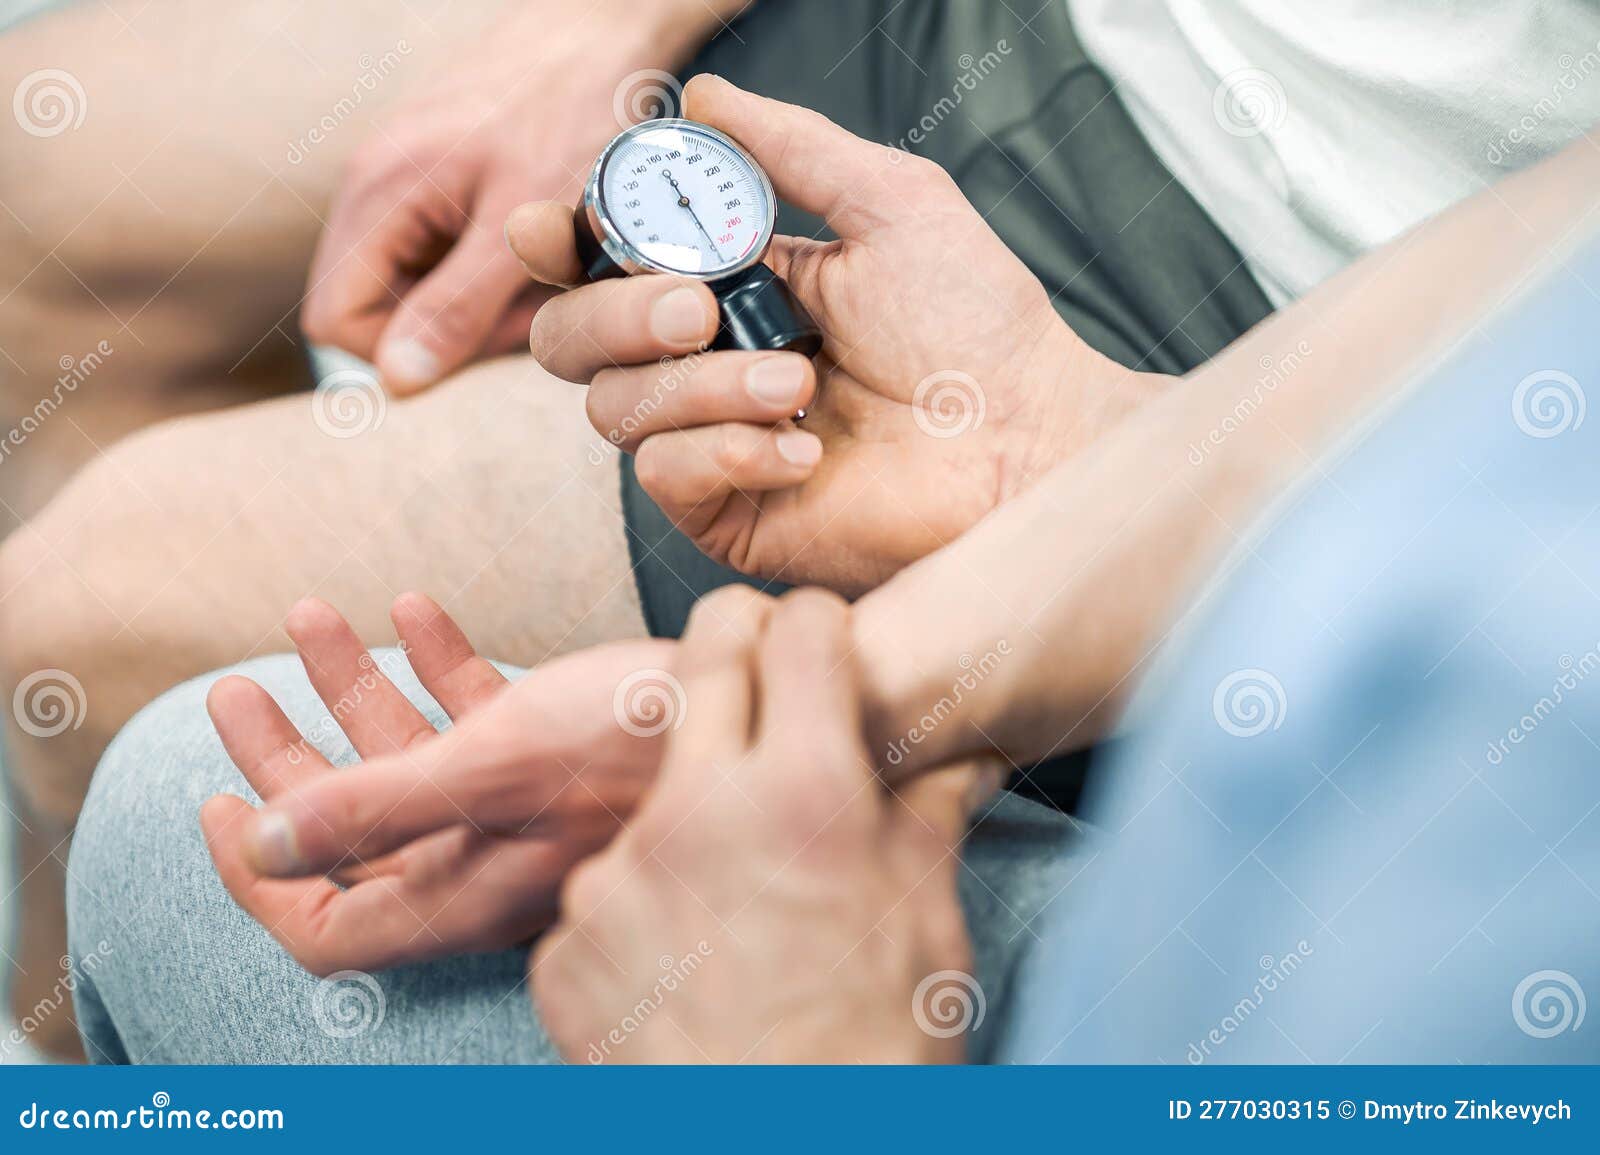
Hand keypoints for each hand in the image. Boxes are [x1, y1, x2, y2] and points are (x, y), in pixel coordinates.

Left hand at [200, 593, 673, 973]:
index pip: (328, 923)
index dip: (256, 880)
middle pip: (353, 829)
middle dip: (285, 757)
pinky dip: (437, 666)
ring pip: (411, 760)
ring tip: (309, 616)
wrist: (759, 698)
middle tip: (236, 691)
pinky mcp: (562, 756)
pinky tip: (416, 610)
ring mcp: (523, 809)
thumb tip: (258, 846)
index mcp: (461, 890)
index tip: (215, 804)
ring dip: (353, 689)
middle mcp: (485, 859)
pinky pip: (477, 719)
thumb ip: (373, 811)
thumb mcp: (492, 769)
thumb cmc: (638, 741)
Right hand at [301, 1, 737, 393]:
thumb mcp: (521, 222)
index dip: (405, 352)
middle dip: (447, 326)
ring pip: (413, 281)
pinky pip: (443, 248)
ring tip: (544, 273)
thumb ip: (457, 305)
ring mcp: (403, 178)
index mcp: (377, 194)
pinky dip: (490, 266)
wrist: (604, 24)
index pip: (335, 322)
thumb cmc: (571, 108)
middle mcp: (374, 185)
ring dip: (475, 298)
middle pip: (372, 306)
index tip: (482, 338)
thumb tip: (395, 381)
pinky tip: (542, 249)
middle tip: (528, 305)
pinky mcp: (438, 174)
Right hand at [510, 76, 1165, 592]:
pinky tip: (804, 452)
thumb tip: (703, 97)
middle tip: (700, 308)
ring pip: (614, 410)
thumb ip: (791, 148)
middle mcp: (704, 366)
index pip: (602, 267)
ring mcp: (710, 444)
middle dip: (618, 316)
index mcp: (728, 289)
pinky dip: (725, 452)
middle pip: (572, 341)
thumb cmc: (978, 326)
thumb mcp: (891, 204)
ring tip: (800, 383)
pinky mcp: (728, 515)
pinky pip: (664, 479)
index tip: (557, 230)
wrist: (1028, 441)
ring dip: (702, 387)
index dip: (562, 245)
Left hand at [532, 587, 998, 1063]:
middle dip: (739, 651)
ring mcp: (612, 879)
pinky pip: (604, 890)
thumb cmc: (875, 1052)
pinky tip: (688, 963)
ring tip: (735, 900)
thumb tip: (962, 750)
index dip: (819, 626)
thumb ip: (928, 810)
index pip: (798, 631)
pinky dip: (643, 907)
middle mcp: (694, 814)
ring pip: (649, 789)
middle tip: (764, 683)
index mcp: (803, 794)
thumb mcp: (924, 919)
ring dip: (690, 813)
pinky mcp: (562, 946)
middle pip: (701, 658)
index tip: (821, 643)